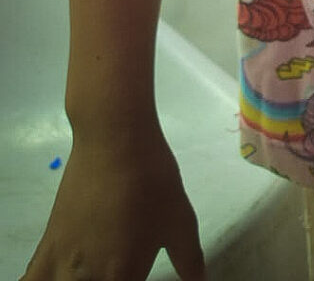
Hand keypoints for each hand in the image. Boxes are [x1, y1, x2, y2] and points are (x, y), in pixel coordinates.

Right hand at [20, 133, 204, 280]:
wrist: (114, 140)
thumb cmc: (152, 178)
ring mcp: (62, 264)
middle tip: (118, 268)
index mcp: (123, 276)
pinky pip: (31, 280)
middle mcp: (88, 278)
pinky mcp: (46, 246)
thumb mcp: (180, 219)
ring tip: (92, 271)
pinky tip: (55, 277)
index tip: (136, 274)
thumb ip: (189, 260)